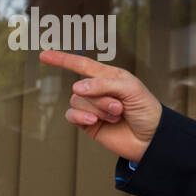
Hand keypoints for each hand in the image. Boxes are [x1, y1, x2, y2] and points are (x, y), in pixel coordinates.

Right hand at [39, 49, 162, 162]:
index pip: (81, 65)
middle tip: (120, 107)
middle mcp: (98, 91)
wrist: (152, 139)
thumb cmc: (146, 110)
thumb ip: (103, 84)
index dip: (63, 59)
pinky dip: (81, 118)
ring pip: (77, 102)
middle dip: (100, 98)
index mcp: (109, 76)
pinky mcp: (88, 124)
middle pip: (81, 87)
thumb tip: (76, 88)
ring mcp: (92, 108)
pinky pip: (72, 116)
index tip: (44, 56)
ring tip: (116, 116)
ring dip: (97, 109)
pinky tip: (93, 122)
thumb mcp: (130, 89)